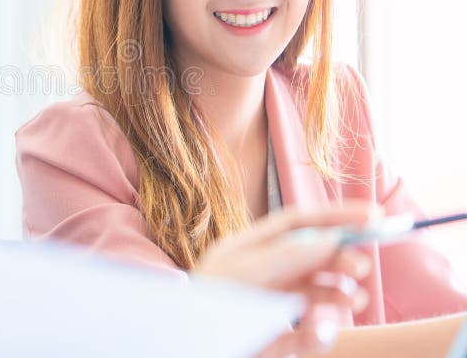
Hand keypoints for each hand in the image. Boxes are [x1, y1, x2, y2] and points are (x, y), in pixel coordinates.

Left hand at [196, 203, 376, 356]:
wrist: (186, 347)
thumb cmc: (203, 310)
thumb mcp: (243, 275)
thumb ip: (286, 256)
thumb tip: (329, 239)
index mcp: (246, 251)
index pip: (296, 224)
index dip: (335, 217)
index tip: (374, 216)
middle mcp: (259, 277)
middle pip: (312, 259)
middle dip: (341, 259)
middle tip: (361, 266)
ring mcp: (268, 310)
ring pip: (317, 296)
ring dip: (340, 295)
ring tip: (352, 300)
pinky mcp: (273, 343)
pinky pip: (308, 335)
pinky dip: (321, 332)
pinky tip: (320, 331)